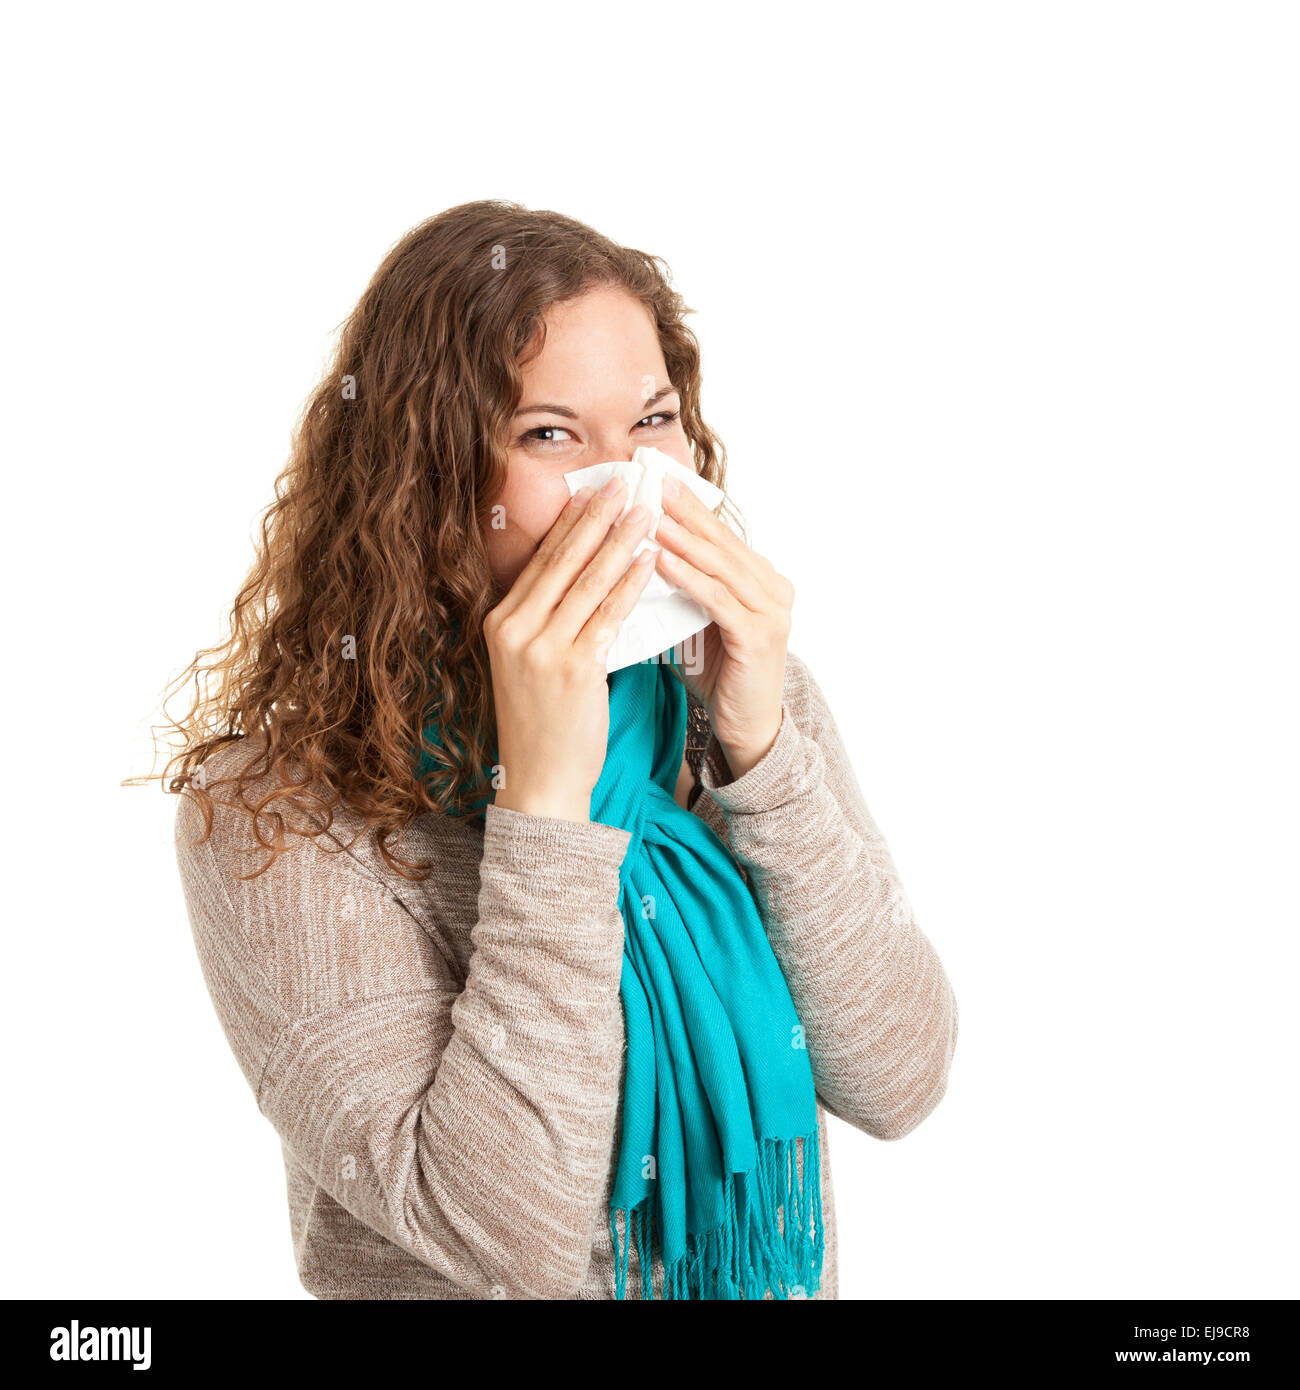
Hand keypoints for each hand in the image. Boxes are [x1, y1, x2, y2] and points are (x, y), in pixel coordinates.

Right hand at [483, 478, 655, 821]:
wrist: (540, 780)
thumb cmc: (544, 722)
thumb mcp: (529, 663)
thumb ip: (546, 620)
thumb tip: (580, 575)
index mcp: (500, 621)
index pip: (541, 560)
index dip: (571, 521)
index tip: (595, 489)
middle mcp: (514, 628)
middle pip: (562, 559)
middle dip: (597, 516)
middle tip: (624, 481)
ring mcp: (541, 647)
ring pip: (588, 580)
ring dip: (621, 540)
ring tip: (647, 510)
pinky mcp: (573, 667)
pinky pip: (609, 614)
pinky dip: (631, 582)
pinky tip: (650, 560)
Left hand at [652, 474, 793, 779]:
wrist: (746, 727)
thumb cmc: (716, 674)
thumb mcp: (696, 621)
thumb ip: (681, 589)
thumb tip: (635, 555)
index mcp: (759, 580)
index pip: (719, 536)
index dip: (689, 508)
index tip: (656, 480)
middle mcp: (772, 588)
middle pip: (722, 543)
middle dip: (685, 513)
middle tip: (651, 483)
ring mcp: (771, 611)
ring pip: (721, 566)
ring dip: (683, 540)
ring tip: (650, 517)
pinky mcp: (759, 637)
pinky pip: (719, 600)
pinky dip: (689, 579)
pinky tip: (661, 562)